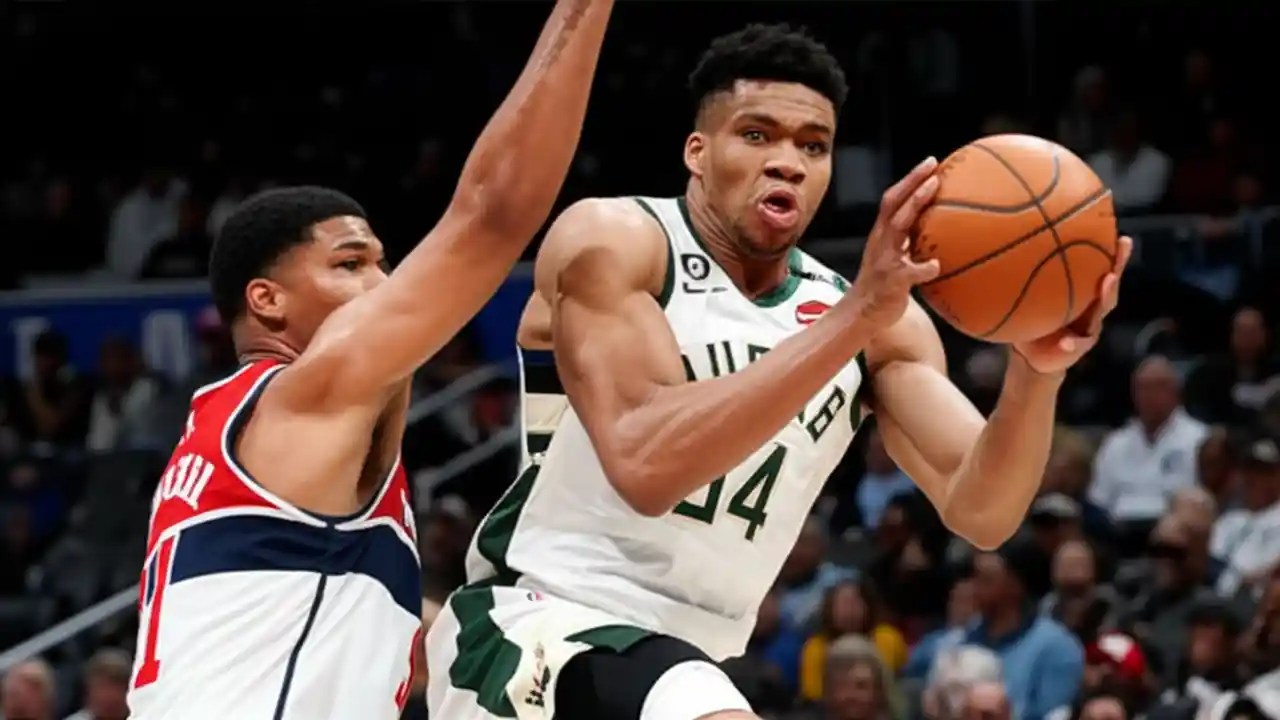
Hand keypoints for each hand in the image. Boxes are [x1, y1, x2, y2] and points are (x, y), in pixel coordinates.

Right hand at [849, 156, 941, 330]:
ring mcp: (885, 260)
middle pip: (894, 204)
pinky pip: (910, 272)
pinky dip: (924, 267)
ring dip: (916, 205)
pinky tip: (937, 265)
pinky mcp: (891, 282)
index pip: (894, 200)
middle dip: (913, 182)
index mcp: (881, 236)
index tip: (931, 163)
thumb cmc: (881, 288)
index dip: (911, 180)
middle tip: (933, 167)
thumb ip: (910, 246)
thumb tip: (940, 234)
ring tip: (935, 190)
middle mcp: (881, 242)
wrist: (858, 316)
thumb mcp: (894, 261)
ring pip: (898, 226)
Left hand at [1013, 235, 1132, 373]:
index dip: (1114, 256)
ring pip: (1099, 315)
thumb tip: (1018, 244)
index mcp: (1084, 295)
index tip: (1122, 238)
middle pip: (1109, 290)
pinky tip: (1066, 342)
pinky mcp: (1075, 350)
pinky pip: (1075, 346)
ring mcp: (1087, 331)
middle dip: (1116, 271)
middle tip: (1120, 252)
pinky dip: (1072, 343)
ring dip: (1104, 298)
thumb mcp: (1034, 297)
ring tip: (1107, 282)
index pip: (1101, 272)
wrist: (1030, 356)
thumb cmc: (1034, 319)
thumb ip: (1034, 278)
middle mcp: (1091, 310)